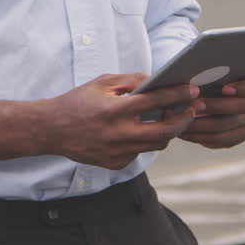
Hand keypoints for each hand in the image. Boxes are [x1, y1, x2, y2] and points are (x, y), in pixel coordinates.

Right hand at [39, 74, 197, 169]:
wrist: (51, 130)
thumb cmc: (77, 102)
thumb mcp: (102, 83)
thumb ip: (131, 80)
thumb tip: (157, 80)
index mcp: (115, 110)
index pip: (156, 101)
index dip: (178, 95)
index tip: (193, 90)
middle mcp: (118, 134)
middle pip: (165, 131)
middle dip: (184, 119)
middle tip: (193, 109)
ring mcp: (117, 153)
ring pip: (157, 144)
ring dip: (167, 131)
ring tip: (171, 117)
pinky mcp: (116, 164)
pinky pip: (140, 152)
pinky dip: (145, 141)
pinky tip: (140, 130)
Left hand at [180, 75, 244, 148]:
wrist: (192, 100)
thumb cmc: (198, 80)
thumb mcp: (202, 71)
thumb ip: (206, 71)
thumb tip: (195, 78)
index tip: (224, 88)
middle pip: (244, 106)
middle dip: (218, 106)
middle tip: (195, 106)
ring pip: (232, 125)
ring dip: (207, 124)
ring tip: (187, 121)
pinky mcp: (237, 135)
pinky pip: (226, 140)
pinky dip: (205, 137)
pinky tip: (188, 133)